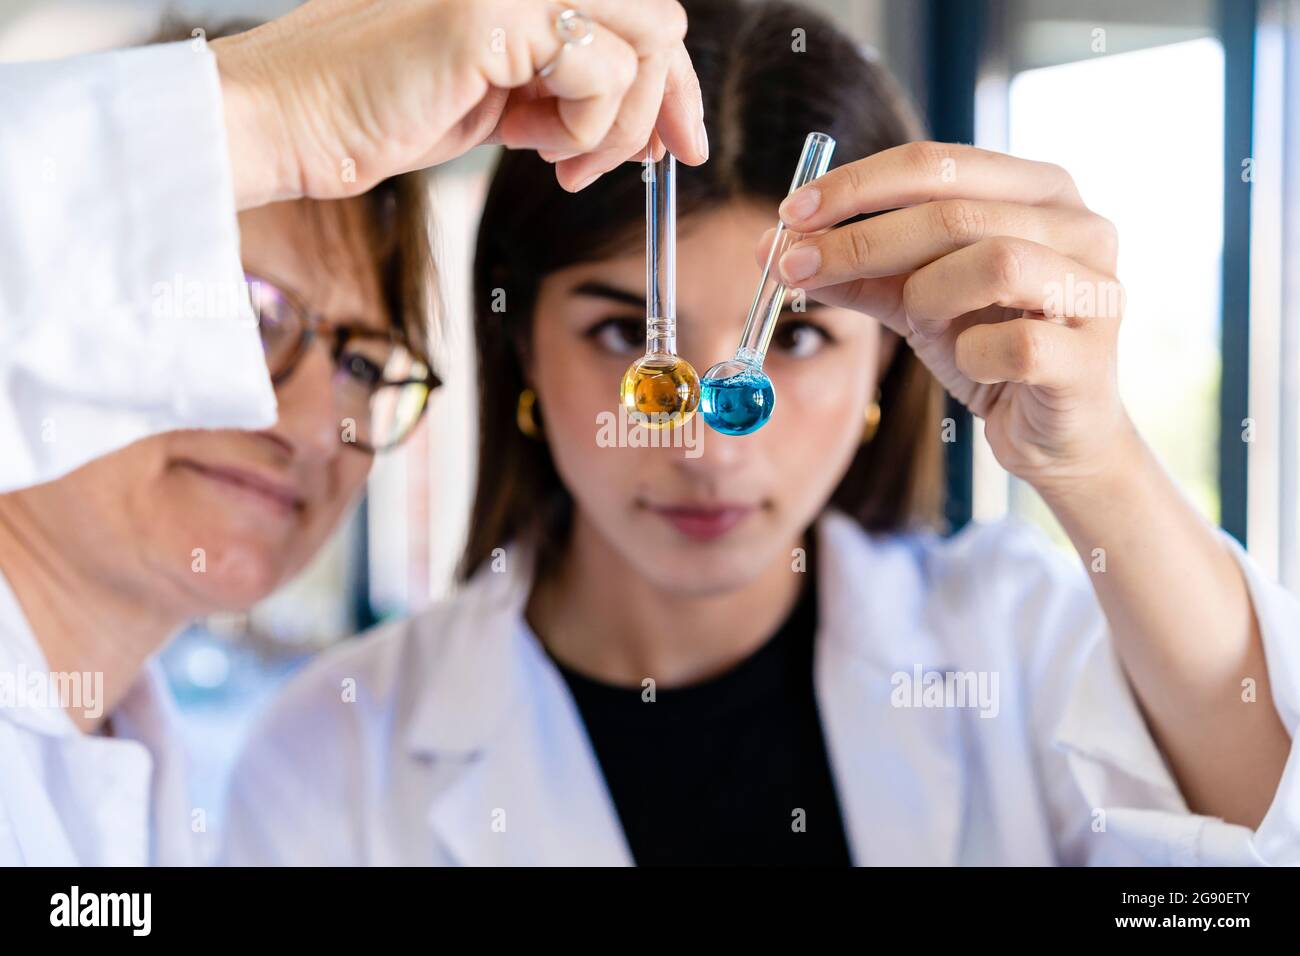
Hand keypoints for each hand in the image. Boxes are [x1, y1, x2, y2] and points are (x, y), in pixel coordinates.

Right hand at [213, 0, 706, 207]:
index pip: (639, 12)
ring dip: (616, 129)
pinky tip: (538, 151)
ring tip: (560, 163)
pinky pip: (602, 74)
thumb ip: (561, 90)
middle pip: (660, 20)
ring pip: (644, 48)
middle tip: (644, 161)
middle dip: (666, 106)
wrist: (290, 121)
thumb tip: (644, 123)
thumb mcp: (494, 96)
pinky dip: (587, 130)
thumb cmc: (374, 110)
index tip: (681, 142)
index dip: (675, 80)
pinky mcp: (493, 14)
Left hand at [764, 141, 1133, 496]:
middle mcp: (1080, 225)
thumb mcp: (916, 301)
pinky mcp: (1091, 356)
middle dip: (861, 239)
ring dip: (928, 294)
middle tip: (794, 266)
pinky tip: (971, 361)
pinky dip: (972, 354)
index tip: (790, 213)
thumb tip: (773, 247)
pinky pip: (1014, 344)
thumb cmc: (991, 351)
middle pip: (956, 211)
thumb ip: (856, 270)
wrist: (1053, 435)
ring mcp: (1096, 288)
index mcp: (1039, 190)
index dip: (857, 184)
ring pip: (995, 263)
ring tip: (919, 319)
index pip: (937, 162)